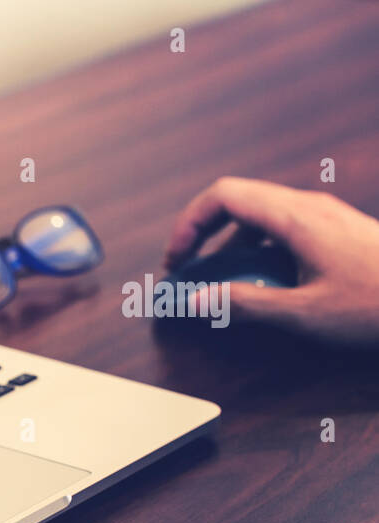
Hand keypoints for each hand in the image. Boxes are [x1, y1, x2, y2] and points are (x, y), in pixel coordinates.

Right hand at [163, 176, 378, 343]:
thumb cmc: (378, 304)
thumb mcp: (303, 313)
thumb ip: (245, 304)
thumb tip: (199, 301)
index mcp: (295, 218)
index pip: (222, 196)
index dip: (188, 223)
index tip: (176, 258)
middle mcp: (309, 208)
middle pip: (237, 200)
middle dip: (202, 233)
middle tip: (185, 268)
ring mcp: (325, 217)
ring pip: (260, 215)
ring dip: (229, 244)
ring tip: (219, 281)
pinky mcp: (336, 231)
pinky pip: (282, 228)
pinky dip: (257, 249)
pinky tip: (262, 282)